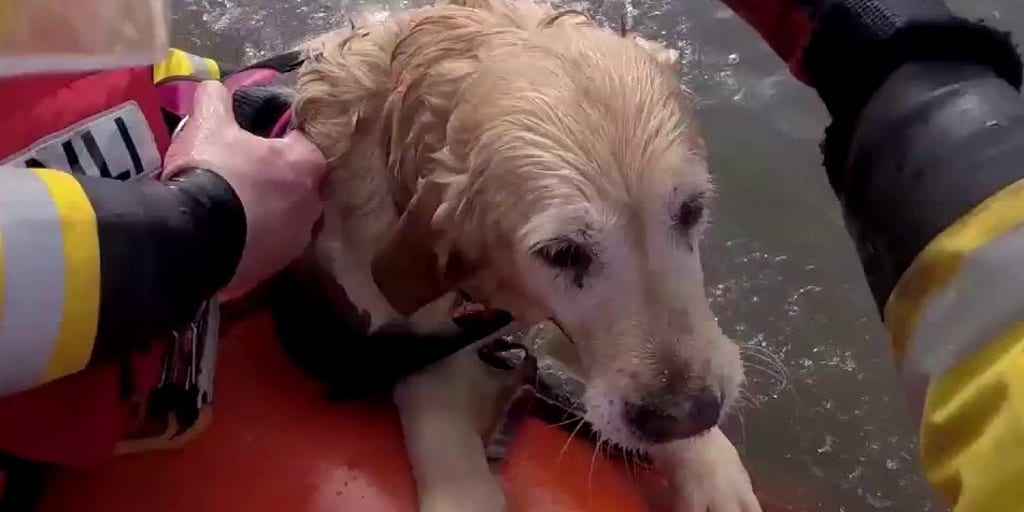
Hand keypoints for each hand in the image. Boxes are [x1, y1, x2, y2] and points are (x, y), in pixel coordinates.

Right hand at [164, 81, 327, 298]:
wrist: (193, 238)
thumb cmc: (213, 171)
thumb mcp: (209, 124)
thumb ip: (215, 99)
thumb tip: (213, 86)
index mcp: (305, 165)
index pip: (306, 144)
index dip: (284, 141)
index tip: (263, 142)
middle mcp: (312, 204)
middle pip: (301, 186)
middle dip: (279, 181)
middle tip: (249, 175)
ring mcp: (296, 240)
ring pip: (288, 220)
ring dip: (270, 213)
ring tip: (239, 209)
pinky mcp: (275, 267)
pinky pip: (270, 248)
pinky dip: (256, 240)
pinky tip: (233, 236)